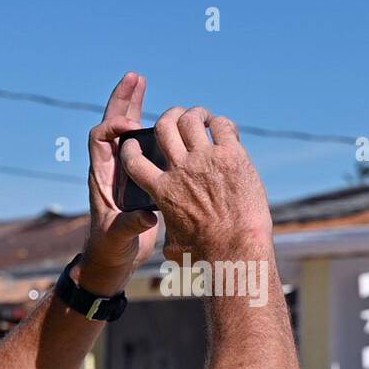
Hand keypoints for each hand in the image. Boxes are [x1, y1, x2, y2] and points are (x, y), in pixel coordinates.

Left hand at [80, 72, 159, 291]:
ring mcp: (122, 170)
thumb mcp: (119, 238)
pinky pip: (139, 145)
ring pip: (124, 130)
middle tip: (134, 77)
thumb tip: (146, 216)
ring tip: (141, 81)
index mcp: (101, 176)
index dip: (112, 127)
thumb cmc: (111, 249)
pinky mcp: (135, 176)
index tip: (131, 127)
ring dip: (132, 106)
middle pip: (110, 124)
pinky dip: (146, 126)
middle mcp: (110, 167)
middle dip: (122, 101)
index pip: (99, 138)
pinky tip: (161, 116)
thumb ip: (129, 226)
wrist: (111, 259)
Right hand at [120, 106, 272, 263]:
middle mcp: (180, 170)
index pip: (133, 159)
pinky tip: (224, 129)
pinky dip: (220, 123)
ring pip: (190, 119)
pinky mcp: (232, 155)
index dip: (131, 146)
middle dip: (168, 117)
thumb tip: (168, 245)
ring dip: (195, 114)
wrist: (237, 249)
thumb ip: (168, 235)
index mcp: (162, 190)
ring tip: (202, 116)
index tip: (136, 142)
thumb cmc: (206, 255)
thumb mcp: (174, 246)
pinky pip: (222, 126)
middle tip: (177, 117)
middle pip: (164, 127)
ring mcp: (206, 159)